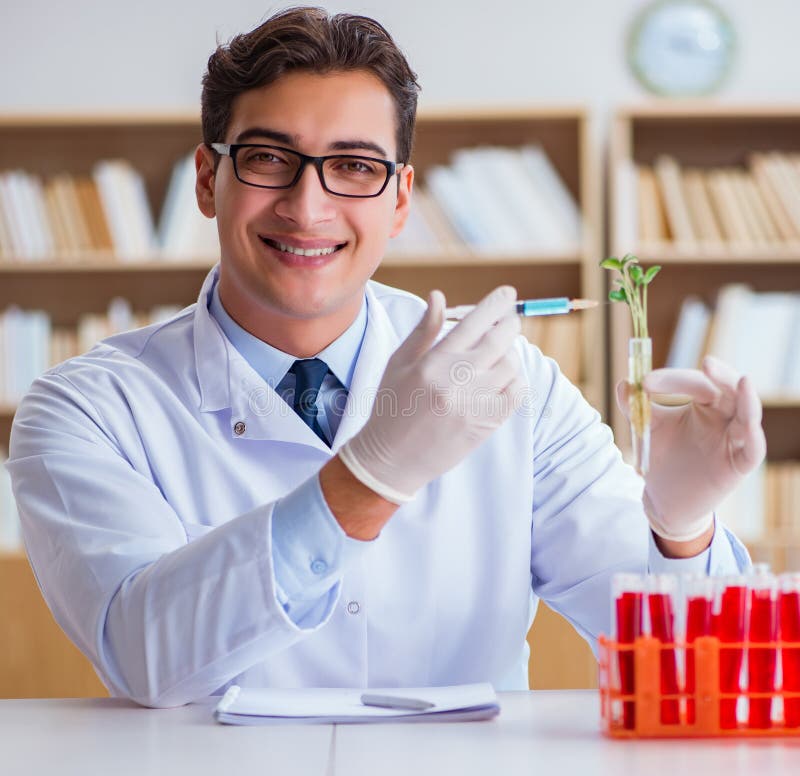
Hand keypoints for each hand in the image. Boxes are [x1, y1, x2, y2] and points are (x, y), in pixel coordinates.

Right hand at [338, 286, 523, 502]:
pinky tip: (504, 377)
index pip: (474, 322)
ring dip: (510, 352)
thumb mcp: (399, 363)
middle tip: (509, 320)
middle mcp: (457, 381)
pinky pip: (516, 393)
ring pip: (511, 365)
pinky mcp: (486, 424)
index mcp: (434, 362)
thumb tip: (439, 295)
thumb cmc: (391, 406)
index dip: (496, 303)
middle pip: (500, 340)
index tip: (508, 292)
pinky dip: (516, 379)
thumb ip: (424, 329)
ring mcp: (474, 403)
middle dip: (509, 324)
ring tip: (500, 352)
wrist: (391, 459)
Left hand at [616, 355, 766, 541]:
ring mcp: (733, 440)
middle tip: (707, 362)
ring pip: (748, 414)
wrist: (665, 499)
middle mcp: (723, 417)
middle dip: (721, 376)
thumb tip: (624, 383)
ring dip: (747, 398)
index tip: (645, 382)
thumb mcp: (647, 428)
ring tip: (744, 381)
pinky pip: (753, 449)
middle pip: (729, 389)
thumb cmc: (663, 457)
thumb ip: (634, 407)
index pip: (696, 382)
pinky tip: (747, 425)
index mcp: (704, 404)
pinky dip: (752, 435)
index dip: (673, 378)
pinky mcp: (739, 465)